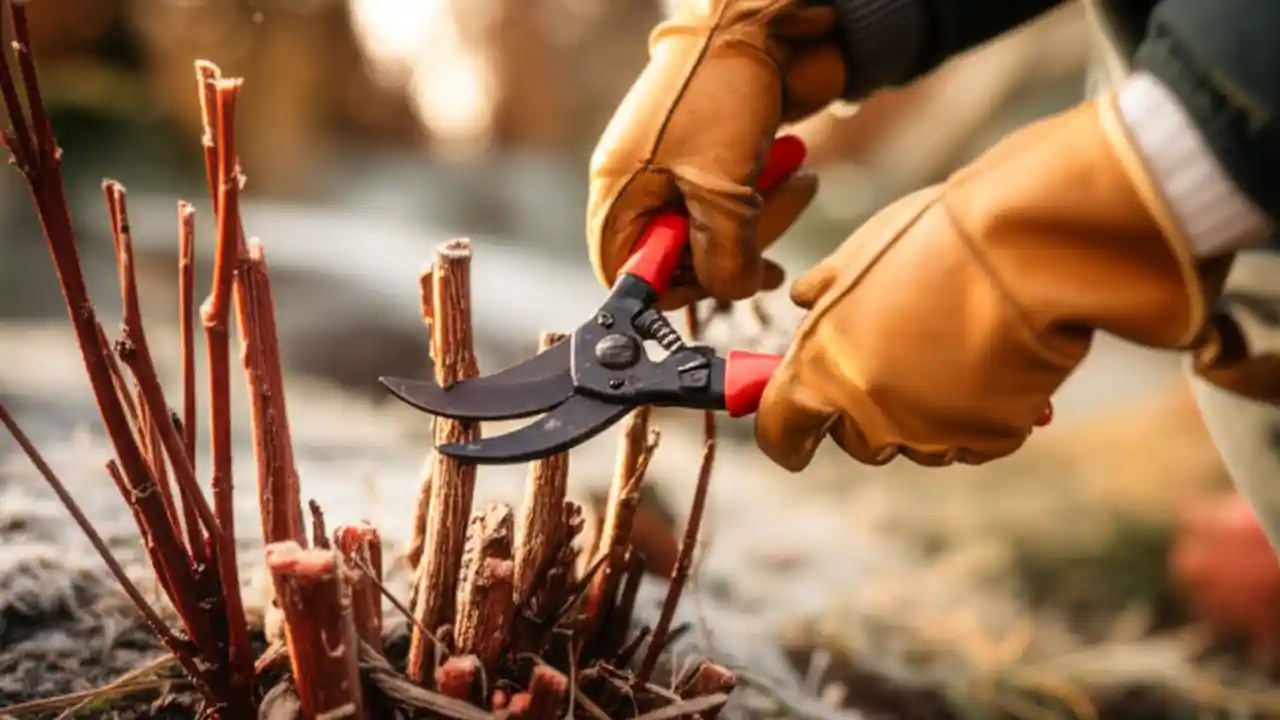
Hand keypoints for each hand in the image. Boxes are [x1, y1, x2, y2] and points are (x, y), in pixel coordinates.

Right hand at [587, 0, 847, 309]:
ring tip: (796, 185)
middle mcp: (641, 186)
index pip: (625, 271)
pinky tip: (798, 178)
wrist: (766, 22)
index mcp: (619, 192)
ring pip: (717, 233)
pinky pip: (738, 206)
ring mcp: (678, 173)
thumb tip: (734, 291)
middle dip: (732, 253)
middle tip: (770, 249)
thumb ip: (723, 257)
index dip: (673, 286)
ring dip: (763, 222)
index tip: (720, 278)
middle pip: (679, 258)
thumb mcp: (720, 189)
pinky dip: (769, 202)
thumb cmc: (723, 93)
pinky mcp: (715, 161)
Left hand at [755, 91, 1230, 469]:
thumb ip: (823, 291)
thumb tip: (806, 299)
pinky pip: (973, 437)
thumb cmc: (936, 240)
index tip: (795, 429)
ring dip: (923, 412)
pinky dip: (978, 411)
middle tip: (893, 356)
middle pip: (855, 439)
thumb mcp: (857, 255)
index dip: (785, 430)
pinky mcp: (992, 438)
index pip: (780, 431)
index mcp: (822, 372)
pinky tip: (991, 358)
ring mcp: (934, 435)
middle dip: (864, 410)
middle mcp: (871, 417)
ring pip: (917, 442)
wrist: (1029, 246)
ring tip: (951, 343)